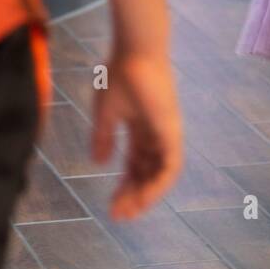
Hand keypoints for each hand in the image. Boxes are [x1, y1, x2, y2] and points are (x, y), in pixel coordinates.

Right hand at [91, 53, 182, 219]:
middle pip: (147, 172)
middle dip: (133, 195)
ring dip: (145, 195)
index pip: (135, 163)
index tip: (110, 204)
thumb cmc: (119, 74)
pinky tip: (143, 199)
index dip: (124, 184)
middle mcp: (156, 134)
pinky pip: (170, 166)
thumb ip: (104, 138)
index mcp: (140, 128)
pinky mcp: (172, 132)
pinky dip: (158, 185)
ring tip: (128, 212)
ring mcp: (166, 133)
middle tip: (118, 215)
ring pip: (160, 174)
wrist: (134, 53)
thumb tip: (97, 162)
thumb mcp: (106, 113)